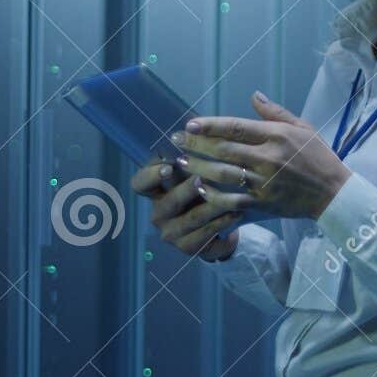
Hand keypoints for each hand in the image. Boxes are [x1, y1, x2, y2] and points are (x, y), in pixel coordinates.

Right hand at [127, 157, 241, 260]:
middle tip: (202, 179)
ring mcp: (172, 233)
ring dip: (213, 205)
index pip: (140, 183)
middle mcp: (158, 213)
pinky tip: (237, 213)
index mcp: (155, 192)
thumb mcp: (194, 172)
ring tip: (231, 195)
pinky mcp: (188, 248)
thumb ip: (190, 156)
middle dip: (186, 191)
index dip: (150, 176)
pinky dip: (222, 223)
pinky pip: (206, 235)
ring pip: (192, 219)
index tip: (168, 167)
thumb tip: (194, 129)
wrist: (220, 224)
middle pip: (169, 203)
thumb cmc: (205, 188)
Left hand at [171, 91, 350, 220]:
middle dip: (197, 144)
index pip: (236, 127)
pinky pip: (233, 200)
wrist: (334, 192)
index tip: (190, 123)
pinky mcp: (264, 203)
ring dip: (199, 168)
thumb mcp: (302, 127)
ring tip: (182, 162)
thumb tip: (253, 95)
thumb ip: (274, 112)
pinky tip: (199, 189)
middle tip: (176, 140)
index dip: (210, 125)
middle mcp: (268, 157)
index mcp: (276, 135)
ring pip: (224, 174)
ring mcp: (265, 182)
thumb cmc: (318, 156)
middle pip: (224, 149)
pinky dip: (214, 195)